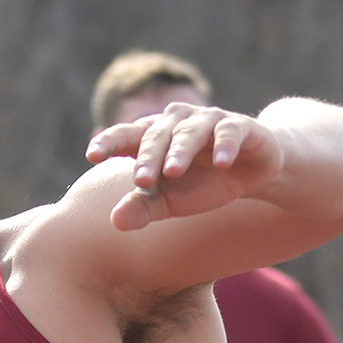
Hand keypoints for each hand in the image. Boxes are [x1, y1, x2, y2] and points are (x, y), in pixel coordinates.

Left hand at [84, 103, 284, 231]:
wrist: (249, 172)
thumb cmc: (200, 183)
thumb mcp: (170, 200)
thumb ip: (143, 207)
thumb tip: (115, 221)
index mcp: (153, 136)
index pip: (126, 136)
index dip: (109, 142)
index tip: (92, 155)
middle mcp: (177, 122)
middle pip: (156, 135)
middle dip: (147, 157)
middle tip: (140, 180)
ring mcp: (208, 121)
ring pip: (189, 132)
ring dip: (180, 151)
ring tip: (172, 171)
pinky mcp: (240, 127)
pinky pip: (230, 132)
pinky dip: (225, 146)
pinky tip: (221, 162)